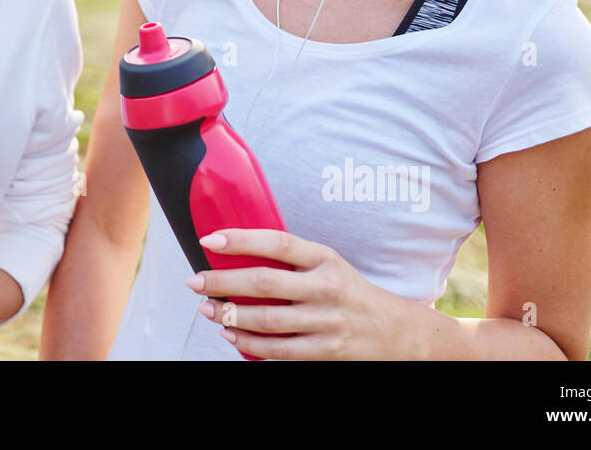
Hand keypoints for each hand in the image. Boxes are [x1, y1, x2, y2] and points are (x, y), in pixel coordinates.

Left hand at [185, 228, 408, 359]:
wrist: (395, 330)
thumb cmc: (349, 291)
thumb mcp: (327, 264)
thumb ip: (292, 259)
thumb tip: (236, 252)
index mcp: (325, 258)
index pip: (278, 243)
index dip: (241, 239)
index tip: (210, 240)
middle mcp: (326, 287)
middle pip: (264, 283)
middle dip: (222, 282)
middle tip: (195, 281)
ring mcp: (327, 322)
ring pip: (267, 320)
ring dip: (229, 316)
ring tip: (207, 309)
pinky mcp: (326, 351)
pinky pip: (279, 350)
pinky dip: (249, 344)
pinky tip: (230, 335)